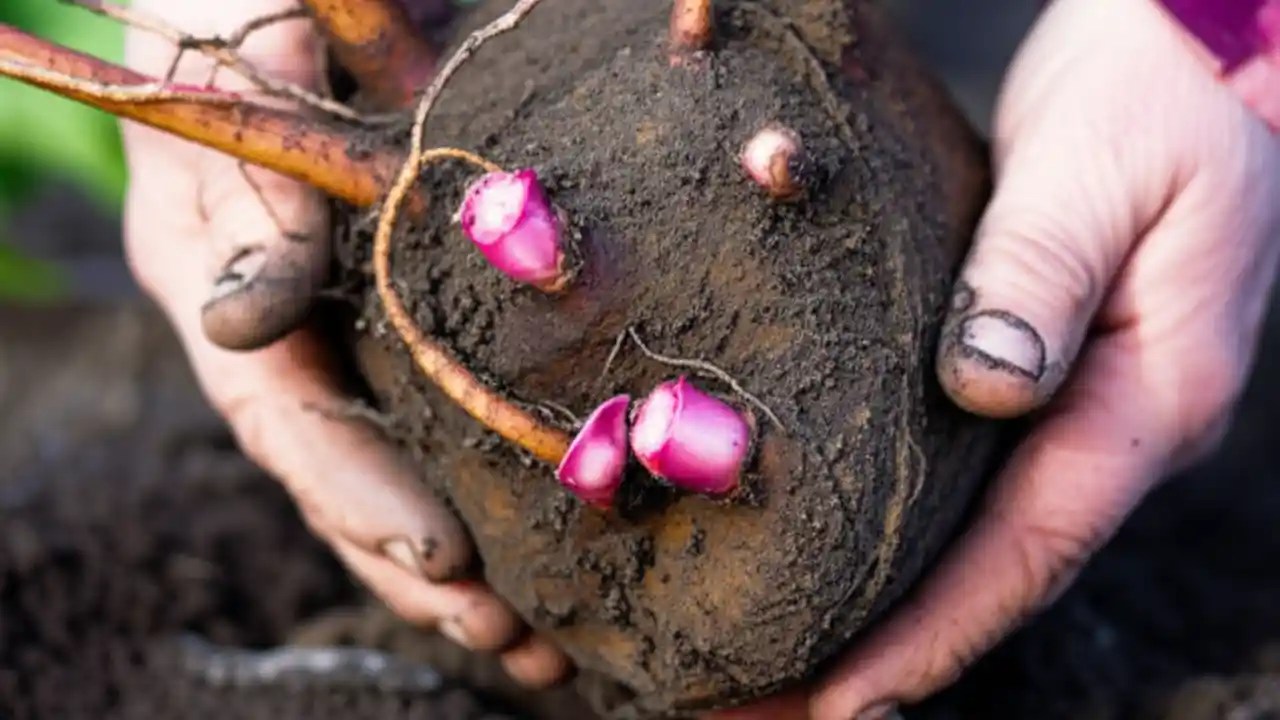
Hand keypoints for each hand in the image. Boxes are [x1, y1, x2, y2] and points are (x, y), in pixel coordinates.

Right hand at [121, 0, 568, 686]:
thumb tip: (249, 316)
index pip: (281, 411)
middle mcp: (274, 323)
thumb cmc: (246, 2)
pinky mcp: (398, 315)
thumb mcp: (235, 54)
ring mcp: (335, 326)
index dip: (356, 491)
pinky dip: (488, 491)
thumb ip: (244, 181)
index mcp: (212, 271)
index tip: (440, 554)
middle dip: (418, 565)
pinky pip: (437, 419)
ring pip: (390, 468)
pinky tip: (548, 553)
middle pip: (339, 473)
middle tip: (507, 638)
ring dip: (458, 564)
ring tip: (537, 643)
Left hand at [712, 0, 1279, 716]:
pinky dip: (897, 535)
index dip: (935, 634)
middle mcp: (1118, 427)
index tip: (840, 703)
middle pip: (992, 572)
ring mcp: (1081, 408)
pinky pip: (964, 481)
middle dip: (887, 656)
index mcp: (1152, 397)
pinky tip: (827, 559)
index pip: (1029, 547)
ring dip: (881, 609)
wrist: (1187, 53)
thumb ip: (1040, 276)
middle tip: (765, 716)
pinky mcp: (1039, 377)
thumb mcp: (1101, 173)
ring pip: (975, 538)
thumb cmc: (1157, 100)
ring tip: (772, 670)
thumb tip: (983, 388)